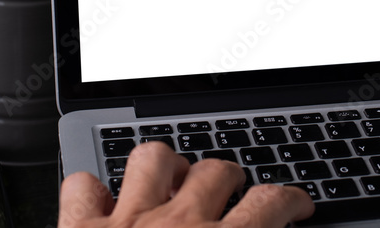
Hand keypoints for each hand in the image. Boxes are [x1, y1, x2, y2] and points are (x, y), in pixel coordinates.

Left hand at [58, 141, 314, 226]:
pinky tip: (101, 202)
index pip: (269, 205)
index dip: (290, 199)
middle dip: (230, 176)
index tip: (297, 205)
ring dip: (168, 165)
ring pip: (154, 159)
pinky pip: (82, 186)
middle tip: (233, 192)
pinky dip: (91, 189)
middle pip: (216, 172)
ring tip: (173, 180)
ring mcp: (126, 223)